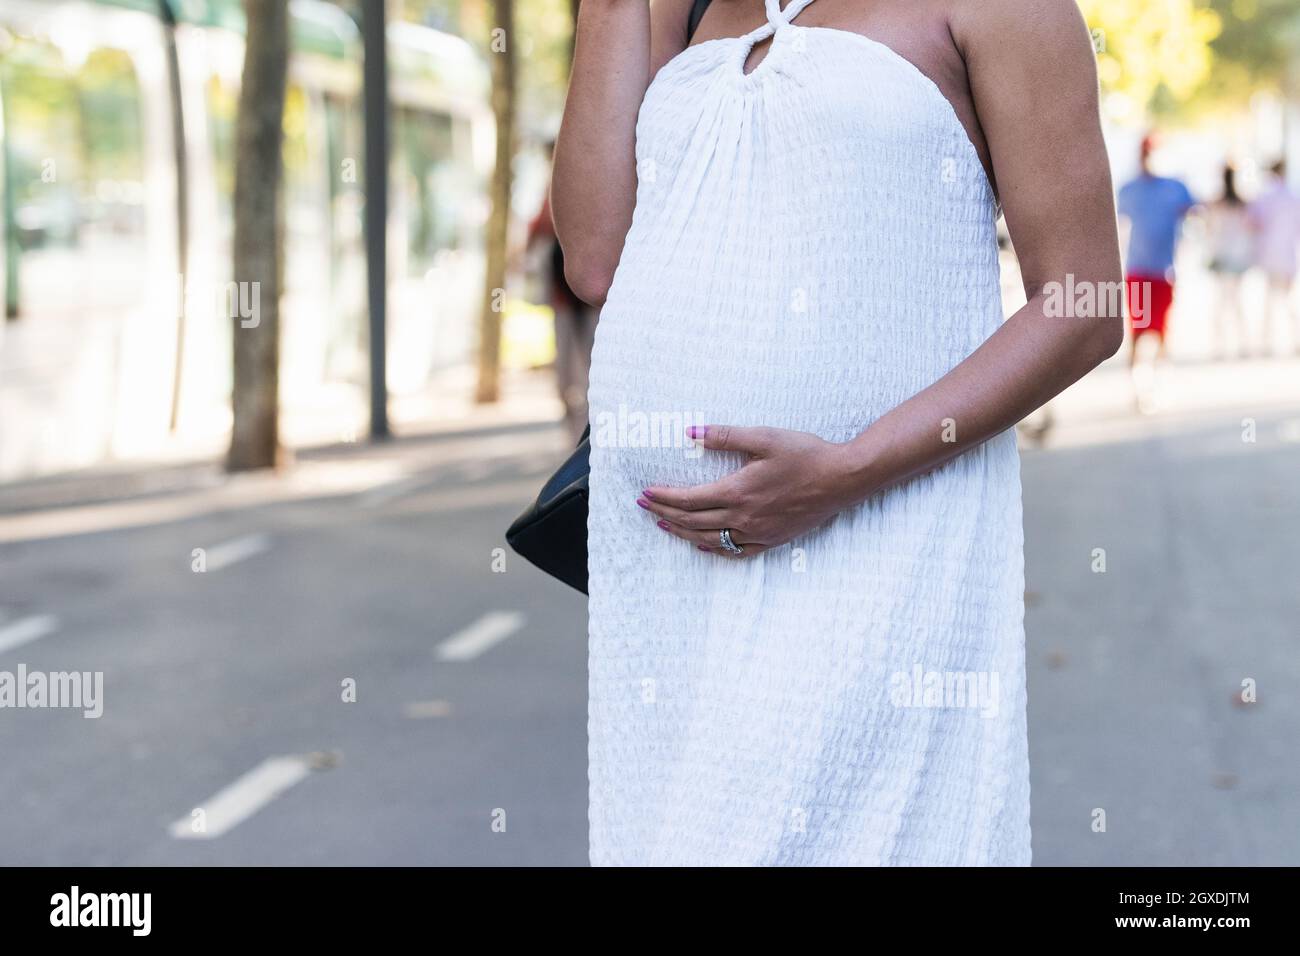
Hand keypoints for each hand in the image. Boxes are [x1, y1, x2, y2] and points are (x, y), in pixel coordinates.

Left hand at [636, 425, 866, 556]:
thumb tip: (691, 433)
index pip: (689, 499)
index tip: (645, 492)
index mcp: (738, 491)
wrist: (842, 478)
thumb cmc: (805, 454)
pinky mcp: (772, 539)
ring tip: (663, 524)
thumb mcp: (764, 437)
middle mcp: (743, 517)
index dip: (663, 497)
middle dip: (665, 513)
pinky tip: (704, 546)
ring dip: (682, 533)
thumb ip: (725, 436)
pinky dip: (715, 549)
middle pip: (693, 521)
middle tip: (644, 506)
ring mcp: (758, 532)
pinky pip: (736, 551)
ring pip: (710, 539)